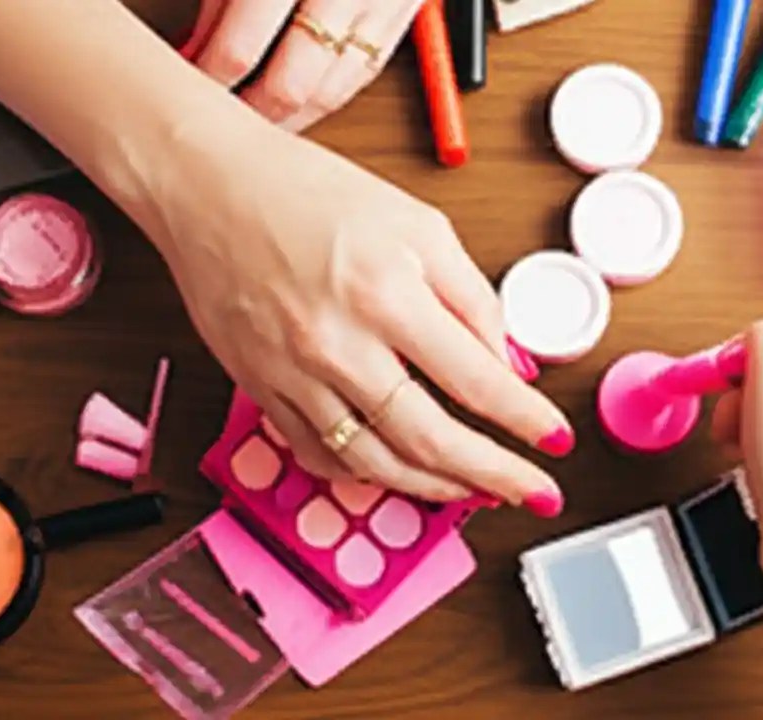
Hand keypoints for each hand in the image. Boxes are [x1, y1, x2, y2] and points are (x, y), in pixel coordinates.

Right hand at [141, 107, 571, 514]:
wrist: (207, 187)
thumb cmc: (310, 193)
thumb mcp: (417, 224)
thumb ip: (471, 296)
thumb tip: (505, 363)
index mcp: (386, 294)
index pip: (476, 381)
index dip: (525, 420)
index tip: (555, 441)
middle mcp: (338, 344)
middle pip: (430, 439)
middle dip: (494, 477)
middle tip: (534, 495)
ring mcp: (292, 375)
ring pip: (374, 463)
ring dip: (435, 488)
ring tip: (475, 493)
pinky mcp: (259, 389)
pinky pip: (317, 456)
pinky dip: (363, 475)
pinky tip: (396, 473)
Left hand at [182, 0, 421, 131]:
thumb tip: (195, 47)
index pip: (239, 48)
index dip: (209, 79)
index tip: (188, 88)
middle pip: (290, 85)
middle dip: (249, 112)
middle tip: (218, 118)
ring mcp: (377, 4)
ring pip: (331, 92)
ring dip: (289, 117)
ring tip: (255, 118)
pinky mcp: (402, 14)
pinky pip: (363, 75)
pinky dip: (329, 96)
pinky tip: (302, 101)